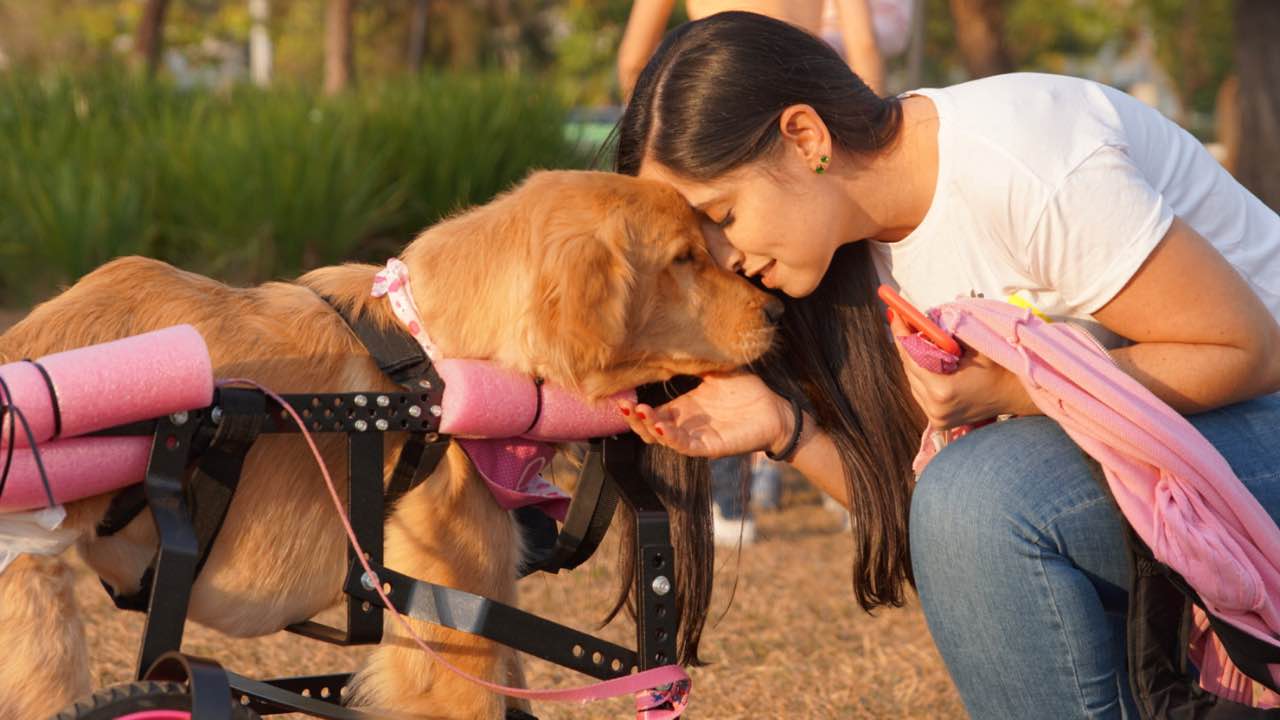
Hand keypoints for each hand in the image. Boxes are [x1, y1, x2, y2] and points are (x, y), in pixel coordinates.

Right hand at [617, 372, 794, 457]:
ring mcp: (697, 437)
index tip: (623, 397)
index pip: (653, 411)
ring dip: (648, 428)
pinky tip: (661, 426)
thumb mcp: (718, 372)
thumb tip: (677, 343)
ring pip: (663, 439)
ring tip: (639, 413)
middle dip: (635, 419)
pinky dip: (671, 438)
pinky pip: (686, 446)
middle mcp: (687, 424)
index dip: (637, 407)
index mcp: (685, 408)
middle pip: (651, 428)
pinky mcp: (711, 447)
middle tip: (624, 406)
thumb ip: (698, 362)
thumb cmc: (749, 392)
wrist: (775, 410)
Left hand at [888, 311, 1034, 428]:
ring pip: (912, 382)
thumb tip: (917, 319)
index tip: (895, 315)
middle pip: (909, 369)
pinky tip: (923, 360)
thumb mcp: (971, 345)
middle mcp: (935, 407)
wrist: (1014, 394)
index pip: (911, 357)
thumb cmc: (997, 366)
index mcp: (943, 389)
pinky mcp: (938, 421)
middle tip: (902, 321)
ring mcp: (936, 417)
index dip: (902, 334)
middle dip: (906, 344)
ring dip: (912, 360)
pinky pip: (920, 392)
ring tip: (912, 338)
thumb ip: (942, 335)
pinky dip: (920, 376)